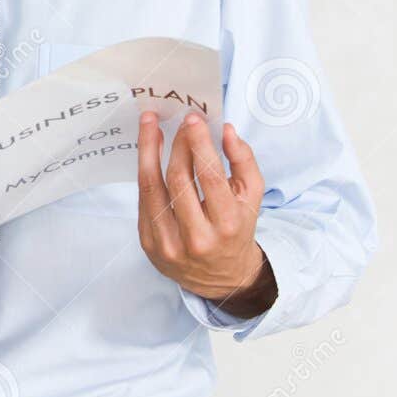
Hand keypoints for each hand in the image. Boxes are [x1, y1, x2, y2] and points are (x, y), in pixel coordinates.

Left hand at [136, 111, 275, 317]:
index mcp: (227, 225)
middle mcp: (196, 238)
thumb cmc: (237, 229)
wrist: (221, 277)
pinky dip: (145, 172)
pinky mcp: (149, 244)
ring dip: (148, 150)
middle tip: (176, 121)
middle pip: (178, 179)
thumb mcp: (252, 199)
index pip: (209, 177)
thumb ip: (244, 162)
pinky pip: (144, 200)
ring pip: (152, 187)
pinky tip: (148, 153)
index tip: (192, 119)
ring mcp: (168, 244)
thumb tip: (225, 130)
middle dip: (177, 144)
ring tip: (150, 124)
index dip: (198, 144)